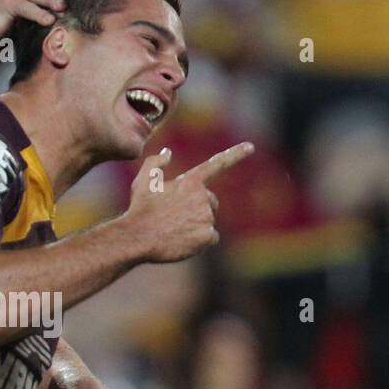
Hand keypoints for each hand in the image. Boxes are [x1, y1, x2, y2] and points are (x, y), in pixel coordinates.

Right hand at [123, 142, 253, 262]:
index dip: (236, 154)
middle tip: (175, 217)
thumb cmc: (140, 209)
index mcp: (191, 181)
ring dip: (196, 226)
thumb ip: (156, 163)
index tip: (251, 146)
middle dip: (198, 209)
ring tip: (174, 230)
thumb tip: (168, 152)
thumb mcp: (144, 181)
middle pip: (211, 203)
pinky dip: (200, 241)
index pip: (217, 164)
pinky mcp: (207, 236)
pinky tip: (182, 241)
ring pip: (208, 222)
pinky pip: (211, 238)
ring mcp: (207, 217)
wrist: (137, 237)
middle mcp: (203, 196)